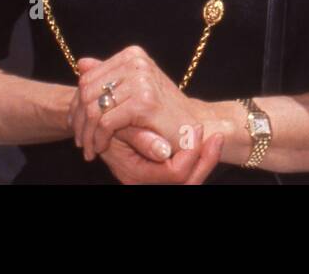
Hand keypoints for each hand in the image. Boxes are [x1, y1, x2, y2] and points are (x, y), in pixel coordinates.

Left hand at [71, 47, 216, 163]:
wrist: (191, 127)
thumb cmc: (161, 112)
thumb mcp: (131, 90)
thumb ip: (108, 76)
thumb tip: (81, 63)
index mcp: (132, 55)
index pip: (88, 78)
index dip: (77, 104)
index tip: (75, 124)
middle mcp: (136, 62)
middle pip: (88, 92)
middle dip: (80, 121)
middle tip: (80, 141)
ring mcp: (141, 80)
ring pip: (95, 108)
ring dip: (88, 134)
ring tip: (89, 148)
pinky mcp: (144, 101)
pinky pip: (106, 122)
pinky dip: (100, 138)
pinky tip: (101, 147)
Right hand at [97, 123, 223, 184]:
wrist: (91, 128)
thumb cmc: (102, 126)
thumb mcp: (119, 130)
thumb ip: (141, 140)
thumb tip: (164, 151)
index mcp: (137, 175)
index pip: (177, 174)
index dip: (191, 154)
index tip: (198, 129)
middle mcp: (146, 182)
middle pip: (188, 182)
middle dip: (206, 161)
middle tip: (217, 137)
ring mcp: (154, 179)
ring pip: (189, 179)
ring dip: (204, 160)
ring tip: (214, 138)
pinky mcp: (160, 171)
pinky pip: (185, 172)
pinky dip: (196, 158)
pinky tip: (200, 139)